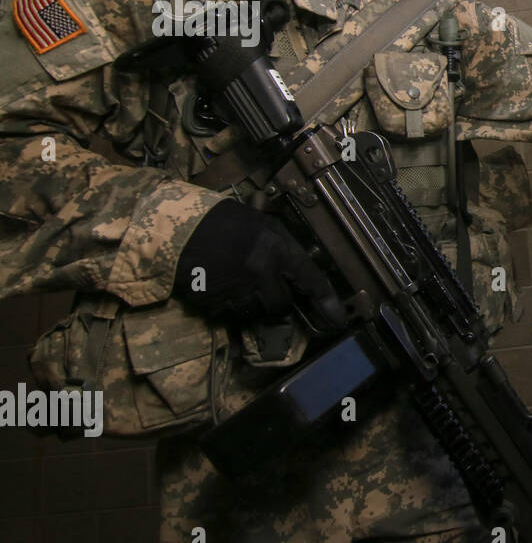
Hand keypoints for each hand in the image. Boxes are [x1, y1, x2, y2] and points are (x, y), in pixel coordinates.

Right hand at [172, 199, 346, 332]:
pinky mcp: (213, 304)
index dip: (328, 303)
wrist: (180, 227)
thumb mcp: (265, 226)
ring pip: (255, 312)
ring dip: (251, 303)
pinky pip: (229, 315)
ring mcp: (236, 291)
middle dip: (276, 299)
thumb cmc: (226, 222)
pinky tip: (220, 286)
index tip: (339, 320)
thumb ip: (284, 251)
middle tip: (261, 283)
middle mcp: (260, 274)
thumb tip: (299, 276)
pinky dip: (228, 306)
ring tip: (236, 280)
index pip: (312, 281)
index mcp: (277, 250)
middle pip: (281, 305)